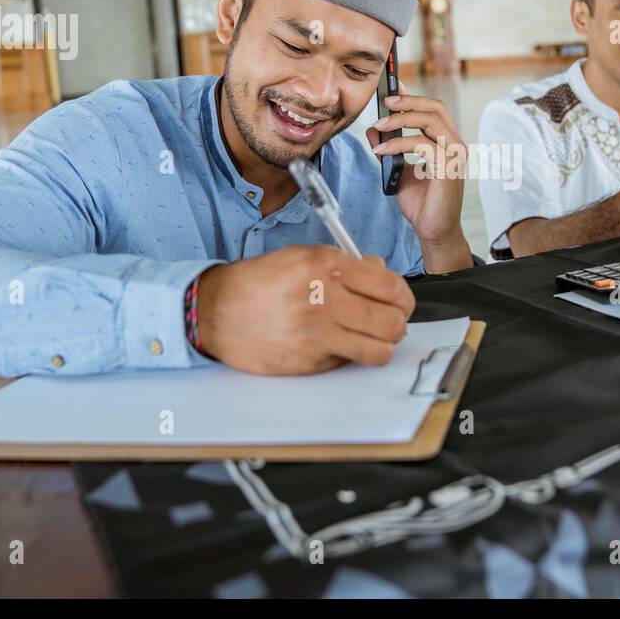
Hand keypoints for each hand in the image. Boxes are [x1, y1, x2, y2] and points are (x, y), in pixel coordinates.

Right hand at [196, 245, 415, 374]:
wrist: (216, 310)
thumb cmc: (260, 282)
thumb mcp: (303, 257)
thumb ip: (347, 264)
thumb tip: (383, 274)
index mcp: (326, 266)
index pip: (391, 287)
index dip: (403, 297)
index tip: (400, 301)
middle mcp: (324, 299)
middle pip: (392, 322)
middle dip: (398, 322)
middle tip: (390, 321)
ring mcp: (316, 334)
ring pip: (380, 349)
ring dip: (382, 345)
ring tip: (372, 338)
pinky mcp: (307, 361)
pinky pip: (348, 361)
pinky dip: (350, 355)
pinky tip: (336, 343)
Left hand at [366, 81, 472, 272]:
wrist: (433, 232)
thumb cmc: (422, 203)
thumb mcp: (399, 170)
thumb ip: (390, 149)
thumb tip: (374, 130)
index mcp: (447, 143)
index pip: (434, 110)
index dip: (413, 95)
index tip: (392, 86)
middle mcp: (455, 146)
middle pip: (436, 108)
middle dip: (408, 100)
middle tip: (384, 101)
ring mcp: (454, 157)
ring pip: (431, 121)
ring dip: (400, 120)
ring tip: (378, 126)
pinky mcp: (448, 170)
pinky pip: (423, 145)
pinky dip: (398, 144)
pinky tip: (381, 151)